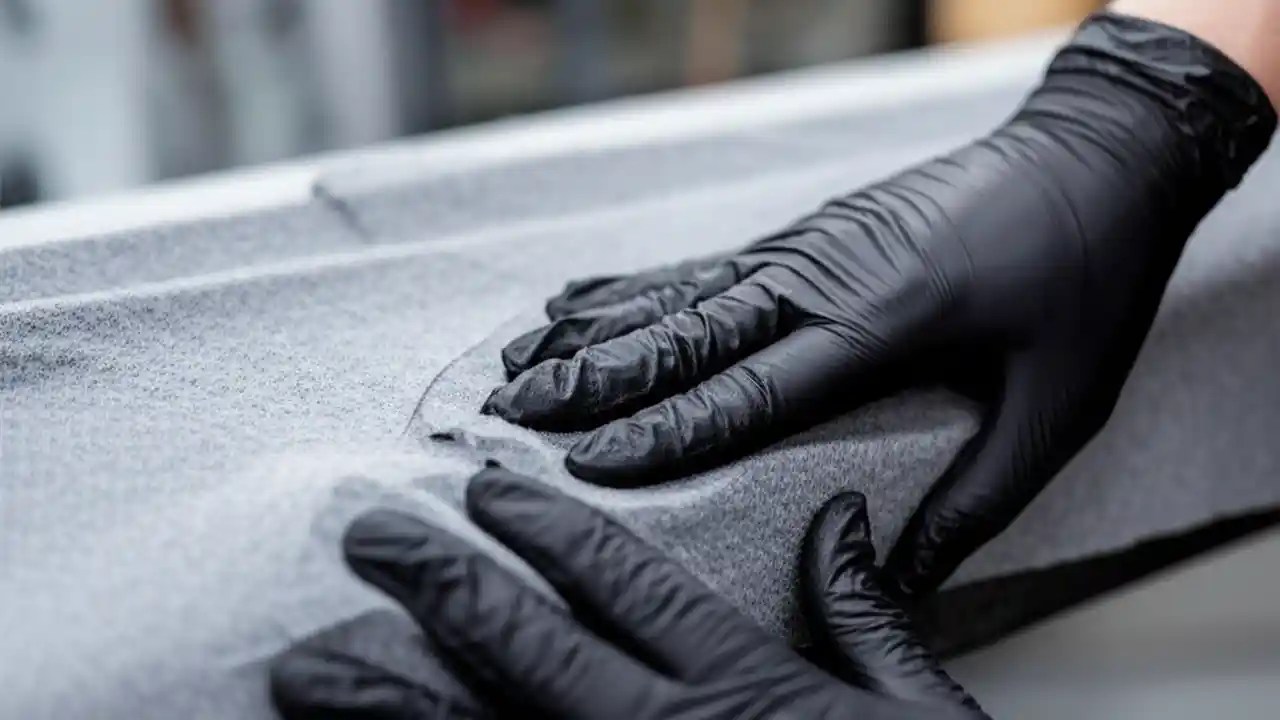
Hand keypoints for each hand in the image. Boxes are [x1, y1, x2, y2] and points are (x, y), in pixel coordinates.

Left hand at [271, 467, 984, 718]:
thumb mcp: (918, 713)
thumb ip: (866, 614)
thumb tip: (837, 520)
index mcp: (741, 692)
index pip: (623, 585)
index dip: (544, 530)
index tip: (486, 489)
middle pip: (525, 653)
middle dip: (439, 587)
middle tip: (364, 538)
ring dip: (388, 706)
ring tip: (305, 669)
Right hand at [481, 13, 1276, 597]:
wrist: (1098, 155)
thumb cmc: (1086, 281)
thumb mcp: (1056, 407)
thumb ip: (974, 500)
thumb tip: (908, 579)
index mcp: (879, 324)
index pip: (746, 390)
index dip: (661, 431)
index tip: (584, 462)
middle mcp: (823, 277)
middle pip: (685, 333)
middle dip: (592, 376)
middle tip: (511, 407)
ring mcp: (808, 246)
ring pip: (679, 293)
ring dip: (592, 329)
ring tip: (516, 356)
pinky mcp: (808, 232)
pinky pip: (702, 264)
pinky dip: (630, 286)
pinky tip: (577, 297)